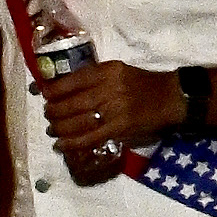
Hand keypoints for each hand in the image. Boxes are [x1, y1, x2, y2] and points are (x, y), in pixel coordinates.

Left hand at [39, 50, 174, 186]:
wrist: (171, 97)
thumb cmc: (143, 84)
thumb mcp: (119, 71)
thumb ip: (95, 78)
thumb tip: (64, 89)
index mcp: (108, 71)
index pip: (73, 80)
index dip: (54, 90)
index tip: (45, 95)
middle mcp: (109, 89)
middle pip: (71, 103)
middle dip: (53, 111)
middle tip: (48, 115)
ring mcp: (114, 110)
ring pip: (76, 121)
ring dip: (59, 128)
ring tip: (52, 130)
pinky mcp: (119, 129)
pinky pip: (89, 138)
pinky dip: (72, 143)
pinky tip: (60, 145)